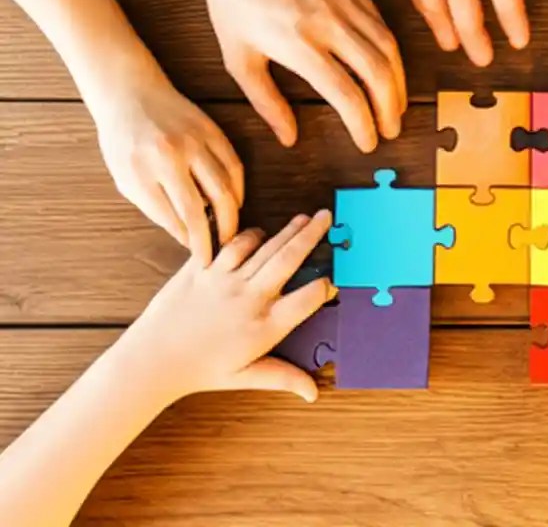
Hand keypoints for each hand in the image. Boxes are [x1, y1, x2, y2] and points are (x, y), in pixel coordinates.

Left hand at [93, 80, 243, 263]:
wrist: (130, 93)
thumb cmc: (124, 140)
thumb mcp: (126, 178)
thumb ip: (154, 207)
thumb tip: (186, 235)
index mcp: (141, 172)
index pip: (173, 219)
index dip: (191, 242)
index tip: (201, 258)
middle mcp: (169, 157)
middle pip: (202, 208)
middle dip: (215, 238)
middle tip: (222, 254)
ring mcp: (194, 142)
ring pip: (224, 190)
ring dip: (231, 216)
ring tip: (232, 232)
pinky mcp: (212, 131)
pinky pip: (234, 167)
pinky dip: (238, 189)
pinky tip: (235, 202)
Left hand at [114, 210, 333, 404]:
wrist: (153, 360)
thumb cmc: (200, 371)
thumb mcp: (246, 376)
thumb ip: (283, 378)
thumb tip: (313, 392)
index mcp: (264, 327)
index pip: (308, 299)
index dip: (324, 287)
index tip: (331, 282)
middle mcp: (248, 299)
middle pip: (288, 259)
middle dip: (311, 235)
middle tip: (326, 218)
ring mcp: (224, 281)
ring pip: (263, 246)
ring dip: (286, 230)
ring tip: (303, 218)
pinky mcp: (201, 270)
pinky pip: (230, 245)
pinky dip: (248, 236)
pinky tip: (259, 234)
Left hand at [201, 0, 406, 152]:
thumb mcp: (238, 57)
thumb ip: (266, 101)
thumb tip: (289, 137)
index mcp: (299, 44)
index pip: (346, 94)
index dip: (363, 124)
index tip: (367, 143)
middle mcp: (330, 23)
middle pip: (379, 73)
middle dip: (390, 108)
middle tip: (390, 130)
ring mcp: (346, 1)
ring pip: (389, 48)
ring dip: (397, 82)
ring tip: (394, 104)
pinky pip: (382, 24)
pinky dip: (391, 52)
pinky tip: (386, 68)